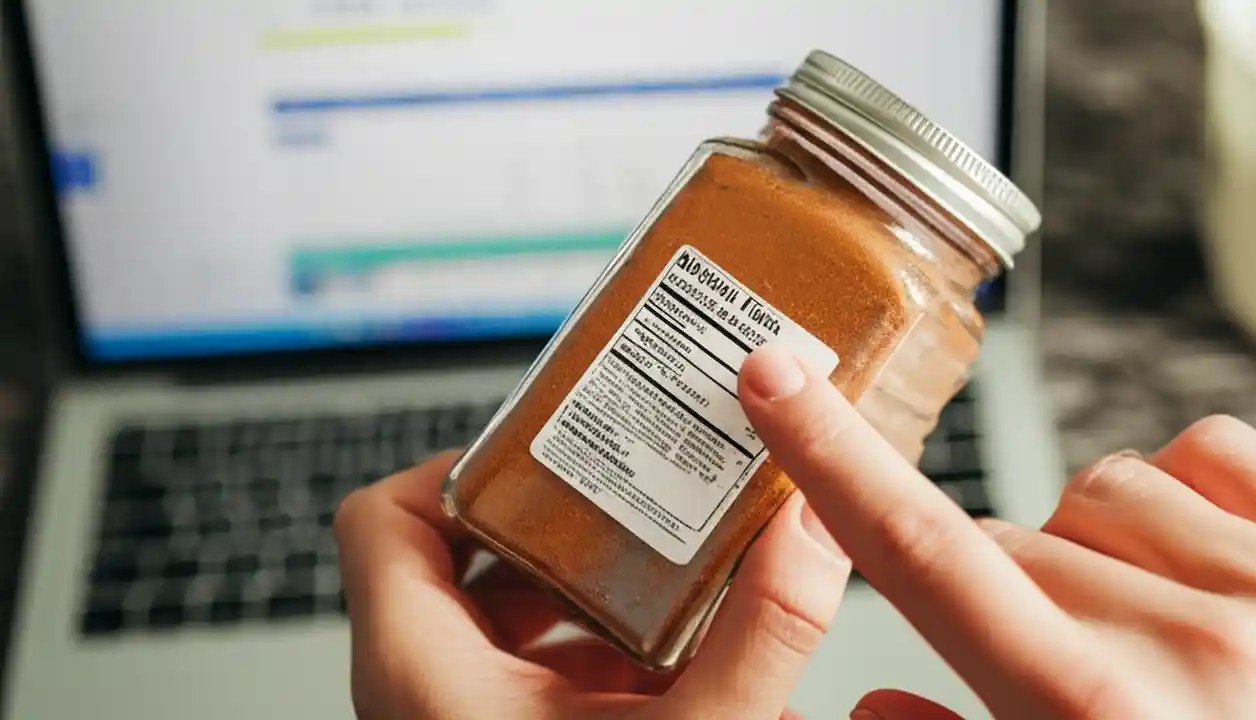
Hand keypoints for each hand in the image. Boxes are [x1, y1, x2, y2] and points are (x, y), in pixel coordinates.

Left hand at [333, 450, 850, 718]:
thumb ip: (759, 633)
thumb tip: (812, 534)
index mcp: (421, 671)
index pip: (385, 515)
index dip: (462, 466)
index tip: (550, 456)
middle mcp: (422, 691)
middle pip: (458, 555)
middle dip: (560, 527)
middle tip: (636, 499)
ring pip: (501, 619)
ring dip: (587, 593)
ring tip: (669, 575)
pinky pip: (530, 676)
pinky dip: (595, 656)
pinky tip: (673, 664)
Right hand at [739, 343, 1255, 718]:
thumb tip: (868, 712)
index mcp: (1096, 717)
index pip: (922, 553)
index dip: (830, 454)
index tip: (774, 375)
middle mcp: (1191, 644)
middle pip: (1012, 541)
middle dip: (1004, 590)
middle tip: (1049, 665)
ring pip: (1104, 491)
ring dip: (1094, 545)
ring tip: (1139, 628)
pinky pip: (1214, 454)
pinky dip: (1185, 494)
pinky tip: (1198, 561)